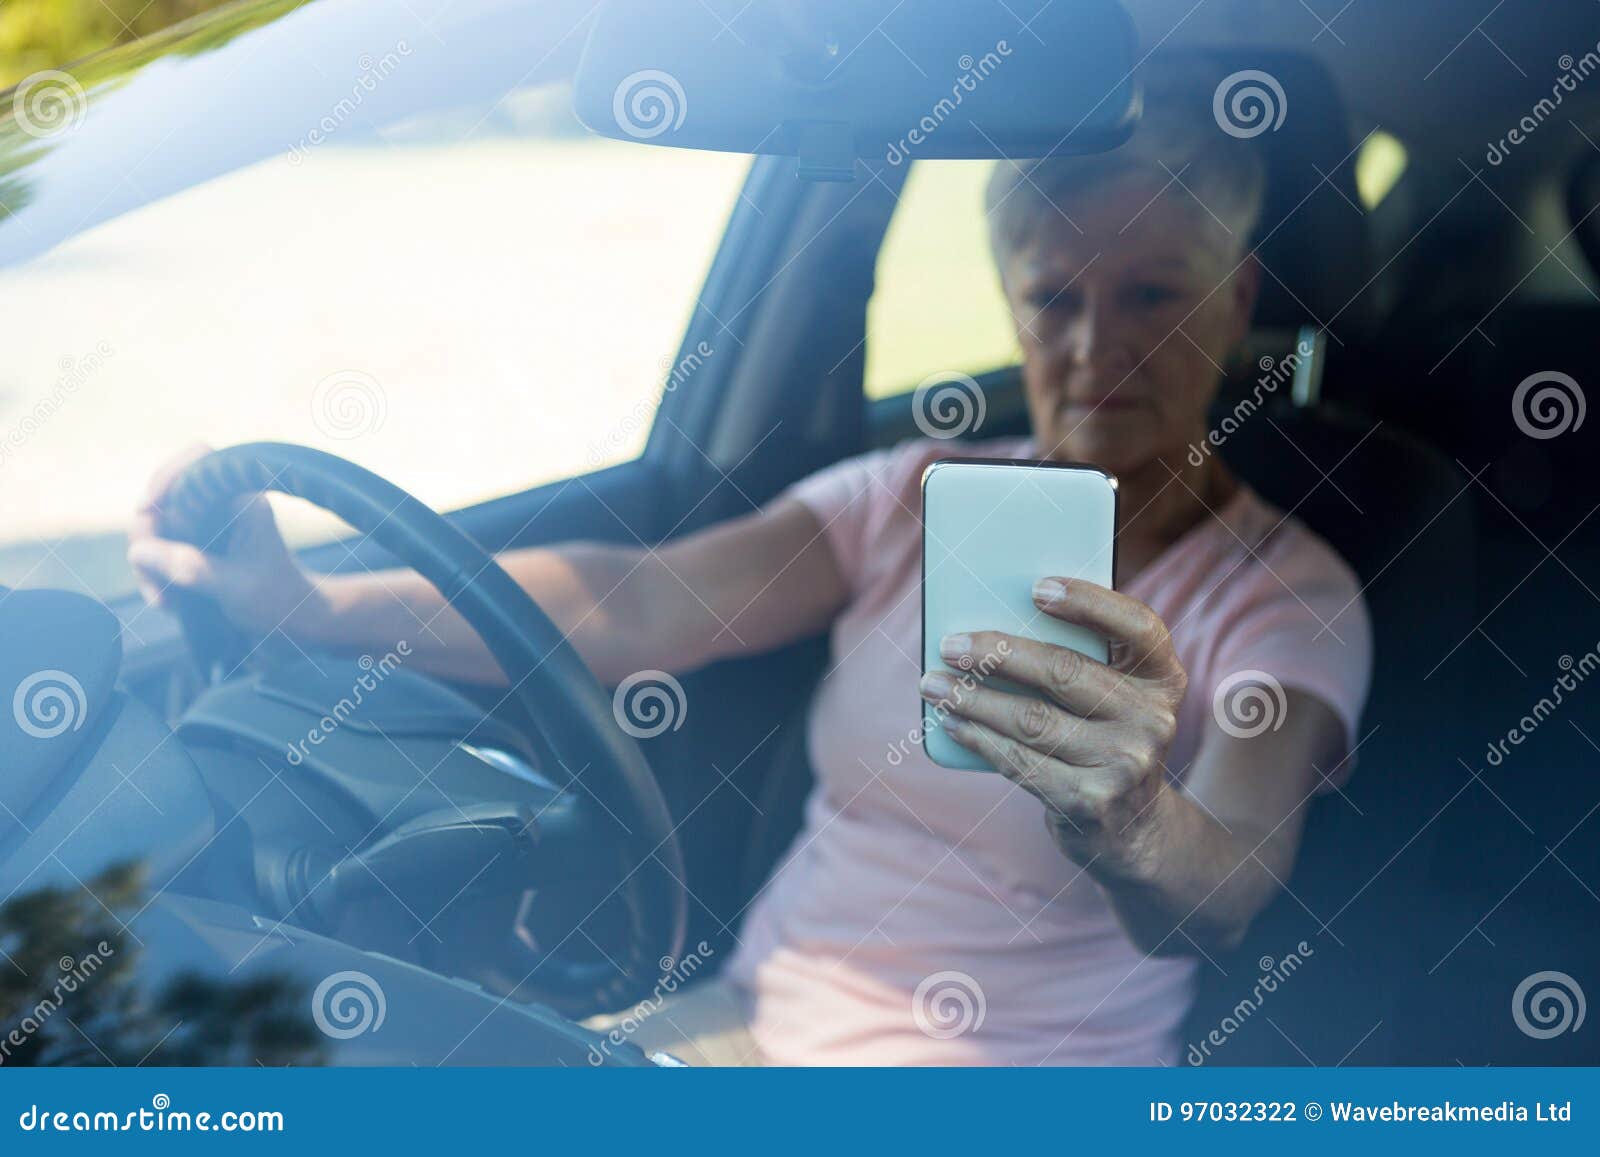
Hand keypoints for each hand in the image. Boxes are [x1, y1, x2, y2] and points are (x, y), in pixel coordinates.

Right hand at [127, 443, 322, 637]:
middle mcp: (220, 504)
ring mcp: (204, 524)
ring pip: (154, 528)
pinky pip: (158, 550)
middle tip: (155, 579)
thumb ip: (191, 567)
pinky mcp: (194, 544)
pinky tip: (170, 604)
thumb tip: (138, 551)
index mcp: (240, 498)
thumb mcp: (236, 586)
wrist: (293, 618)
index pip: (198, 458)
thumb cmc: (278, 598)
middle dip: (149, 540)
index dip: (166, 477)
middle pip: (162, 499)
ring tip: (166, 602)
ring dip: (150, 565)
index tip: (147, 508)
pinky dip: (156, 575)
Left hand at [918, 577, 1187, 869]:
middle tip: (951, 644)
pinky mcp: (1090, 802)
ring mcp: (1125, 764)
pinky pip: (1020, 761)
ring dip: (972, 699)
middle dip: (998, 653)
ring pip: (1032, 719)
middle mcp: (1154, 720)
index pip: (1137, 627)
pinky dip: (978, 738)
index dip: (1088, 602)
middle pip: (1065, 671)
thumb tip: (994, 617)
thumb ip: (1083, 656)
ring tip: (932, 683)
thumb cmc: (1106, 735)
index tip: (1035, 587)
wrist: (1133, 826)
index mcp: (1163, 678)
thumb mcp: (1116, 695)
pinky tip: (951, 722)